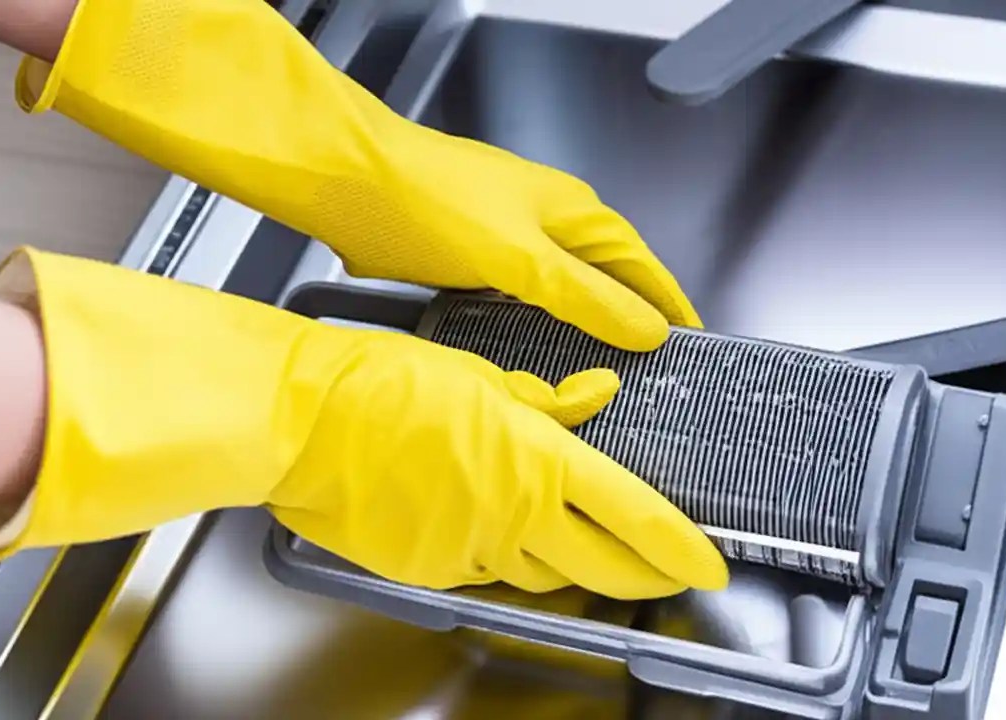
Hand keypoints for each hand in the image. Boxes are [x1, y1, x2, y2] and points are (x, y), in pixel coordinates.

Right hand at [0, 248, 727, 599]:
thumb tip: (596, 397)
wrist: (296, 421)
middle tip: (667, 576)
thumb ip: (546, 400)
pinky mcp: (430, 570)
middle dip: (644, 576)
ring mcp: (469, 550)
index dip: (679, 548)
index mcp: (535, 456)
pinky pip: (488, 572)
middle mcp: (512, 512)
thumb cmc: (377, 381)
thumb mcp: (477, 373)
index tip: (709, 565)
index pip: (633, 513)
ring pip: (544, 573)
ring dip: (573, 563)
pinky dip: (508, 557)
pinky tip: (500, 532)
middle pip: (601, 565)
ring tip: (587, 546)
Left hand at [10, 0, 697, 351]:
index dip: (670, 304)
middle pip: (613, 272)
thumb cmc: (431, 206)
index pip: (644, 265)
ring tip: (612, 360)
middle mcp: (550, 217)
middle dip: (639, 312)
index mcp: (575, 211)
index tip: (695, 338)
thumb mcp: (522, 260)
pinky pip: (532, 288)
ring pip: (572, 281)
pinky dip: (550, 315)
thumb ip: (588, 297)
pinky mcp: (476, 249)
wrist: (350, 183)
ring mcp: (512, 230)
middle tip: (659, 362)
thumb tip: (649, 329)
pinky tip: (543, 340)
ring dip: (594, 316)